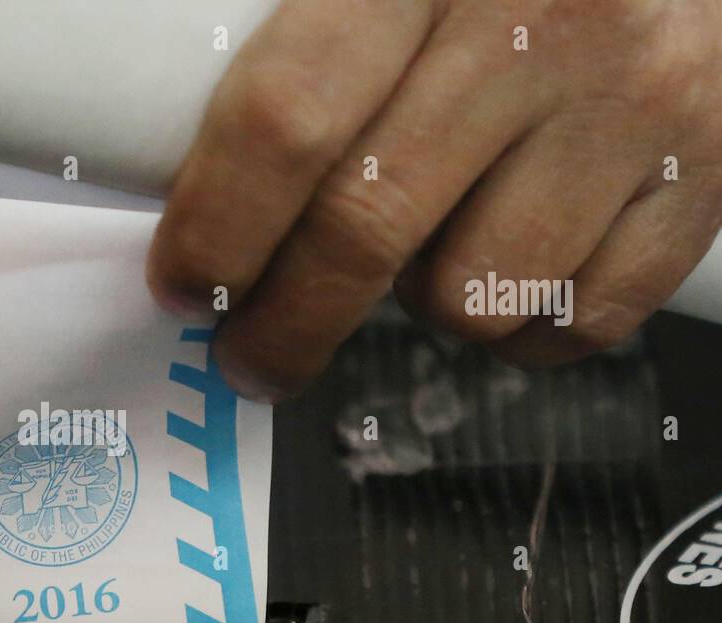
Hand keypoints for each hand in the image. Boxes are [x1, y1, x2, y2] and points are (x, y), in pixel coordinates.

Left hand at [149, 0, 721, 400]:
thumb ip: (307, 34)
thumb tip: (192, 166)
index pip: (289, 118)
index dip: (218, 226)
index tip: (186, 283)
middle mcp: (540, 22)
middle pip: (365, 231)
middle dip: (286, 327)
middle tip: (252, 356)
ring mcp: (633, 99)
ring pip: (473, 296)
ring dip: (423, 305)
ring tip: (428, 248)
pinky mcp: (705, 168)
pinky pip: (582, 321)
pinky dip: (526, 328)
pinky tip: (512, 269)